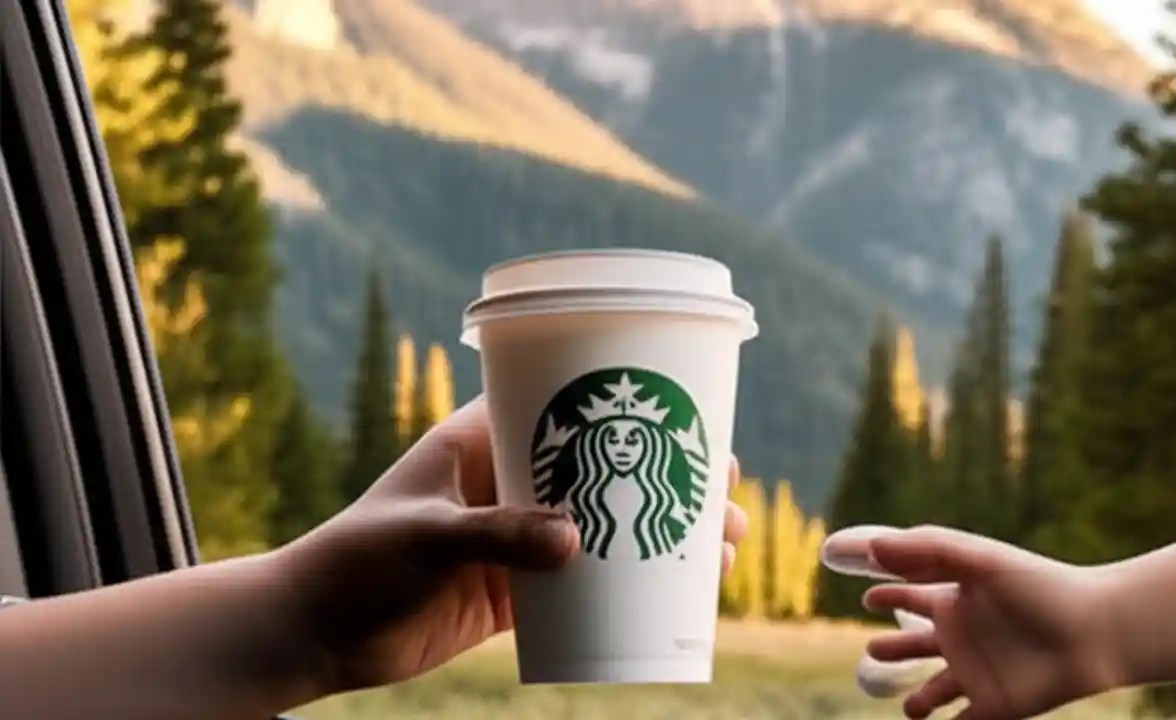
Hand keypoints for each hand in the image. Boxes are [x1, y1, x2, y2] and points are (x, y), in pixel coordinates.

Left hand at [277, 396, 748, 692]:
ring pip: (603, 527)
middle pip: (602, 469)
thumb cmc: (356, 560)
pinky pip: (583, 585)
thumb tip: (576, 544)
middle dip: (665, 478)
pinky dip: (627, 588)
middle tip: (725, 491)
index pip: (564, 407)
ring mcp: (513, 538)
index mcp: (480, 442)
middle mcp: (506, 484)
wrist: (314, 632)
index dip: (628, 408)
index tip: (688, 418)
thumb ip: (497, 536)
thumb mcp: (425, 536)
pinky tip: (674, 598)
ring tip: (722, 550)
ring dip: (659, 535)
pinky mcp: (513, 592)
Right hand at [856, 526, 1120, 719]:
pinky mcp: (993, 707)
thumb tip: (874, 547)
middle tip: (873, 651)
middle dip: (893, 649)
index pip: (911, 597)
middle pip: (916, 646)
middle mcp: (963, 637)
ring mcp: (976, 673)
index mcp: (955, 600)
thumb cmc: (1039, 586)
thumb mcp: (979, 559)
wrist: (1095, 631)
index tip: (868, 598)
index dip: (889, 596)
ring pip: (936, 691)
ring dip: (918, 701)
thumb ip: (926, 550)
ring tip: (910, 707)